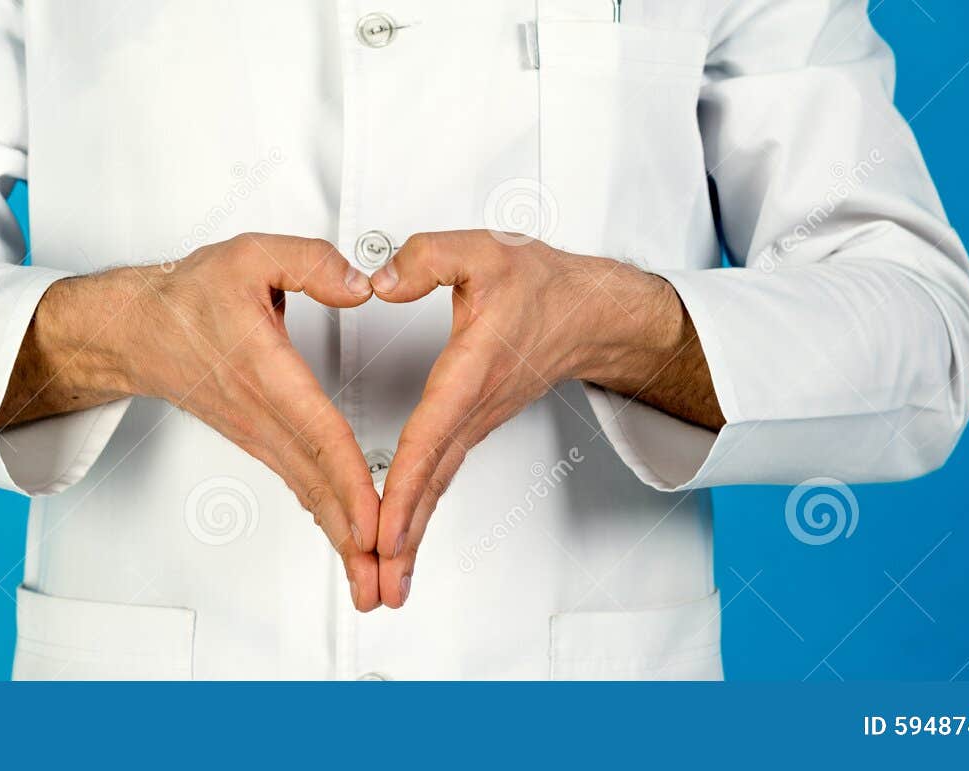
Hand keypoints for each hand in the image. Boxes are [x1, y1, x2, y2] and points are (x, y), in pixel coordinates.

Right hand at [0, 234, 383, 610]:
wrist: (136, 330)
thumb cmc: (188, 297)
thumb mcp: (249, 254)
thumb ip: (308, 262)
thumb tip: (359, 285)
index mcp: (263, 369)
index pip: (317, 431)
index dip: (350, 479)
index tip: (376, 519)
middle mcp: (261, 414)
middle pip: (318, 483)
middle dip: (354, 537)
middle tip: (385, 584)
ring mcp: (258, 435)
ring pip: (310, 493)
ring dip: (343, 542)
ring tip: (374, 582)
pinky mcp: (259, 442)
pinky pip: (301, 486)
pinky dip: (329, 520)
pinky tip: (351, 544)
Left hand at [367, 230, 721, 607]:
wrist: (591, 314)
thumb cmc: (541, 285)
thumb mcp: (484, 249)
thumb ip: (429, 258)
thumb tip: (382, 280)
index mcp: (474, 368)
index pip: (431, 433)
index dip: (404, 482)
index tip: (384, 527)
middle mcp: (475, 408)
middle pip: (431, 482)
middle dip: (403, 538)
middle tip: (376, 586)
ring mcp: (475, 424)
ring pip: (436, 487)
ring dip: (410, 540)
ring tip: (385, 586)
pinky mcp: (471, 428)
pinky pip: (438, 477)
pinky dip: (417, 516)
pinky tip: (398, 545)